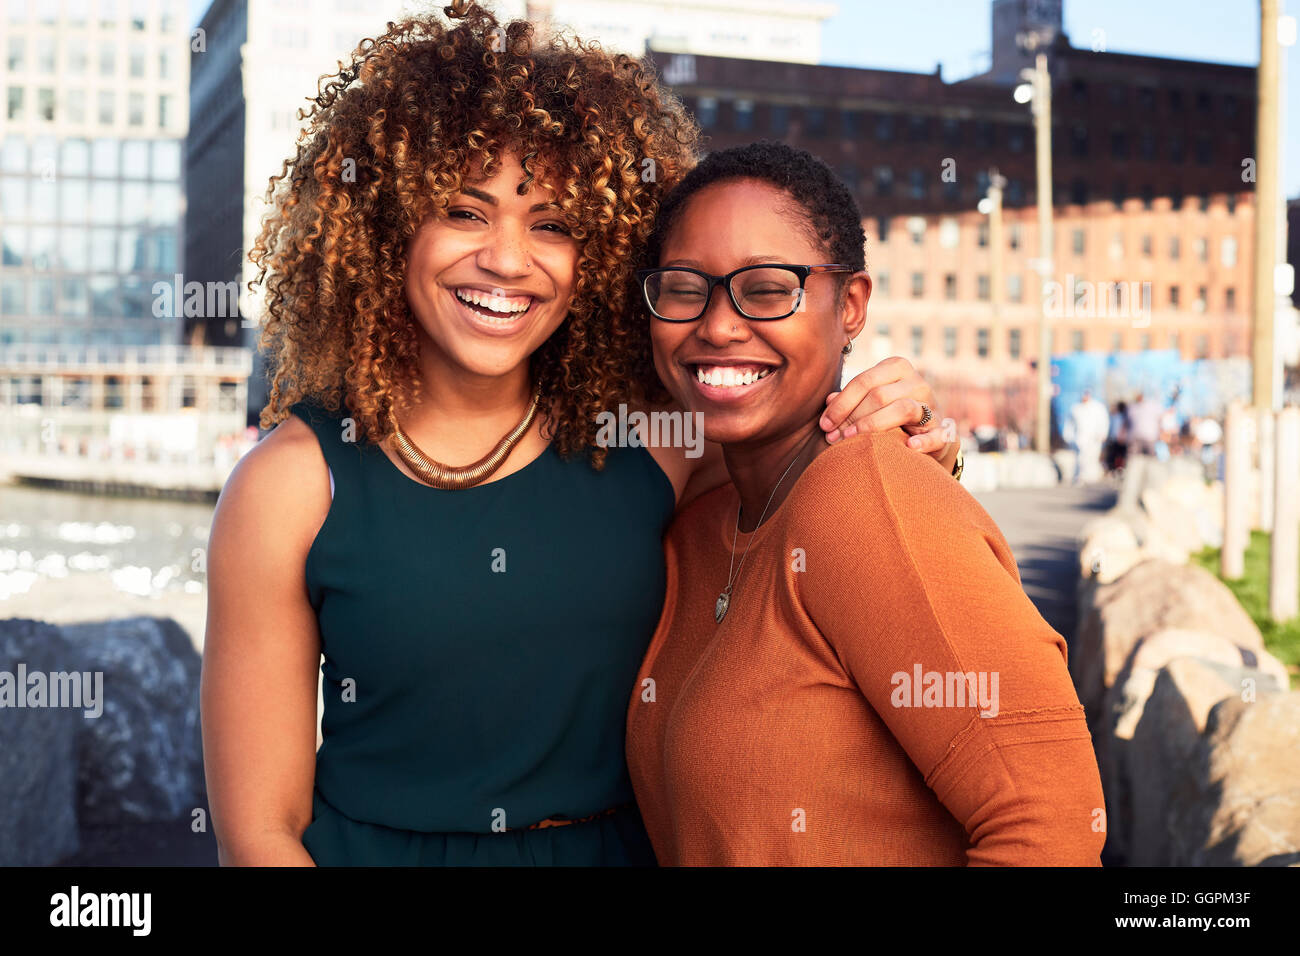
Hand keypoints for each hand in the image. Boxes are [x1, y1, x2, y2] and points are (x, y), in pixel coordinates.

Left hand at [819, 356, 957, 469]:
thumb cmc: (888, 414)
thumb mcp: (869, 401)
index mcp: (896, 368)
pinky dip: (924, 441)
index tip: (824, 424)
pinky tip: (909, 447)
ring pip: (903, 409)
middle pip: (879, 396)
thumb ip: (850, 399)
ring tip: (852, 441)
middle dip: (851, 418)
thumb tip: (828, 400)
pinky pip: (936, 434)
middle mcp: (916, 382)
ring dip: (873, 426)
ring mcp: (932, 405)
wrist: (928, 433)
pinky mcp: (944, 430)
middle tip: (832, 438)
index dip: (841, 404)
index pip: (864, 381)